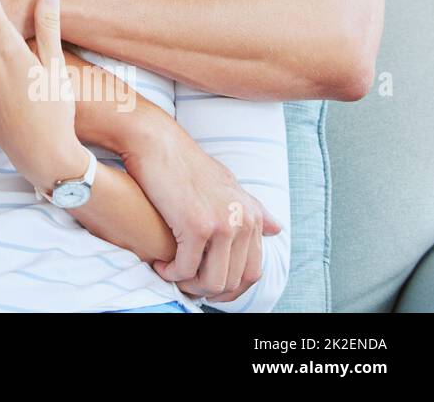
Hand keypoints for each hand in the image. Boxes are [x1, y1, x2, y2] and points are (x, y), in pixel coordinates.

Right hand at [121, 123, 282, 301]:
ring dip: (190, 285)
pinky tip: (160, 264)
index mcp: (252, 215)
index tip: (206, 284)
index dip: (229, 287)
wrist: (156, 142)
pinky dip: (172, 273)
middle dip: (208, 290)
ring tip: (172, 273)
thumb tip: (277, 229)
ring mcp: (222, 224)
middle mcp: (243, 221)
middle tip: (186, 281)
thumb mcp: (226, 183)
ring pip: (212, 281)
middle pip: (234, 281)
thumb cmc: (185, 162)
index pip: (253, 272)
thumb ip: (252, 208)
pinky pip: (186, 269)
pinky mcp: (196, 226)